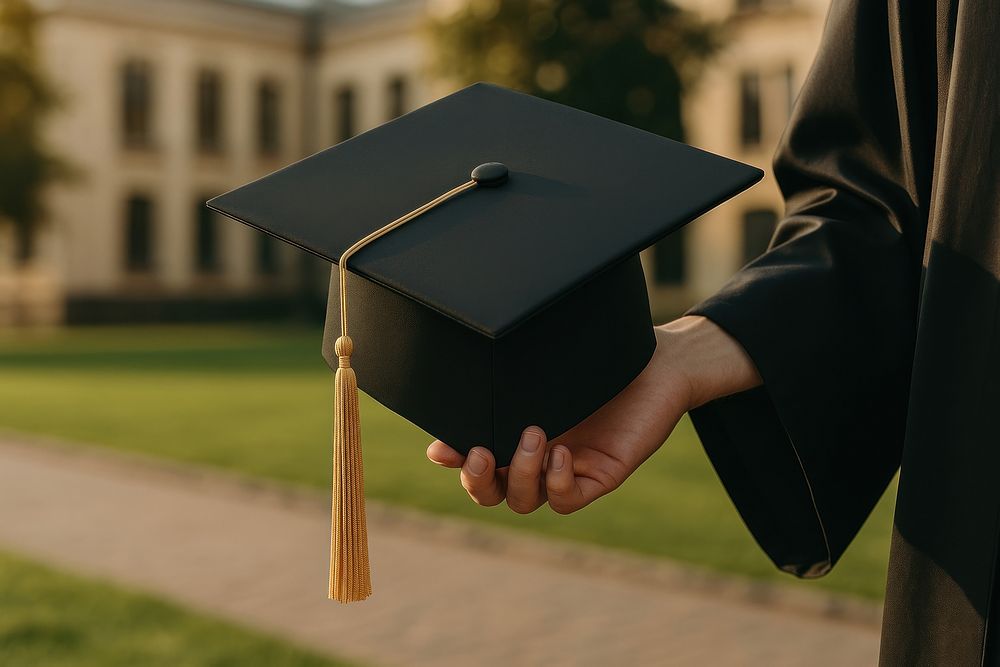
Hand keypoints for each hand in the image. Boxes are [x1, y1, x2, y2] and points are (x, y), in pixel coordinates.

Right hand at [426, 316, 760, 514]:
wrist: (660, 362)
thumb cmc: (601, 357)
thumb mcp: (548, 366)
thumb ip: (511, 375)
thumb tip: (461, 368)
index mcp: (516, 430)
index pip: (475, 457)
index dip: (453, 459)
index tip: (440, 446)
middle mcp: (537, 456)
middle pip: (490, 491)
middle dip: (476, 479)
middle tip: (479, 452)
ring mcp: (566, 470)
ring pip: (522, 500)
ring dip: (519, 474)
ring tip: (534, 435)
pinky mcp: (599, 477)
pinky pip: (566, 501)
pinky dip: (557, 483)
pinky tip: (563, 454)